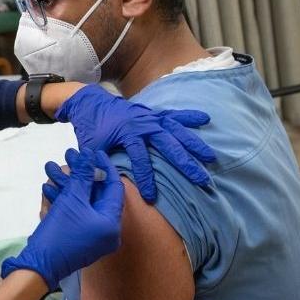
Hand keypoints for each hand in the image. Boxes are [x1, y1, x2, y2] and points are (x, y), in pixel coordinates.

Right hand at [1, 150, 123, 290]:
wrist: (39, 264)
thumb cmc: (60, 232)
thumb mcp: (72, 200)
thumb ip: (83, 176)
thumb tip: (88, 155)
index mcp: (112, 223)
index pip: (114, 188)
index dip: (104, 167)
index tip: (94, 151)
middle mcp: (107, 231)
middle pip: (97, 194)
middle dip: (81, 175)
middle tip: (71, 158)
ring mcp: (93, 236)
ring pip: (83, 202)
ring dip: (68, 185)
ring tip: (52, 169)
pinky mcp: (79, 237)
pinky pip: (76, 213)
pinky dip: (65, 200)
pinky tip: (48, 188)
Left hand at [54, 85, 215, 202]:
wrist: (90, 102)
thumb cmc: (90, 128)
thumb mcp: (90, 147)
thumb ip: (96, 164)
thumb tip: (101, 183)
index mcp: (126, 132)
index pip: (139, 158)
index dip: (145, 177)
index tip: (152, 197)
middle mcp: (142, 124)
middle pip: (168, 144)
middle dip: (185, 163)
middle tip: (201, 180)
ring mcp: (149, 117)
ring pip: (176, 130)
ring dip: (194, 143)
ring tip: (210, 157)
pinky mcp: (152, 113)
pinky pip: (173, 114)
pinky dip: (189, 116)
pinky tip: (206, 118)